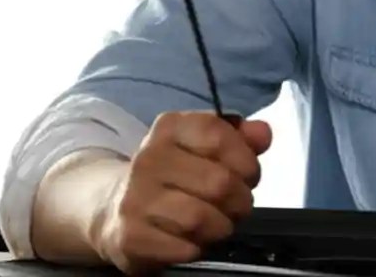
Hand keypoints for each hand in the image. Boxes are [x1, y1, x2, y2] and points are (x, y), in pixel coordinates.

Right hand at [95, 111, 272, 274]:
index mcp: (169, 128)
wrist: (113, 208)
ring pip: (202, 219)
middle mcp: (148, 158)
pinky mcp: (131, 236)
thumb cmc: (174, 176)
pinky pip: (185, 249)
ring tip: (215, 224)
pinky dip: (198, 248)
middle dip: (240, 201)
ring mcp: (136, 198)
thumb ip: (239, 139)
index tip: (246, 174)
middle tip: (235, 206)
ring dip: (221, 227)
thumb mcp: (204, 148)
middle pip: (219, 183)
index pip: (219, 136)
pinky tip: (189, 239)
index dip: (246, 160)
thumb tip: (262, 133)